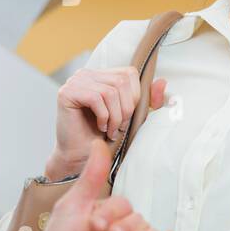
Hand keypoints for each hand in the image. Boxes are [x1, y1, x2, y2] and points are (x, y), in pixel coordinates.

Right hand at [45, 65, 167, 180]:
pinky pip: (96, 98)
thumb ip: (148, 100)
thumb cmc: (104, 137)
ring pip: (110, 91)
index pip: (129, 73)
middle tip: (119, 127)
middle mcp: (87, 74)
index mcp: (102, 75)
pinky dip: (103, 116)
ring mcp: (75, 81)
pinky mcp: (67, 92)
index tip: (127, 117)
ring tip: (110, 130)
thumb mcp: (133, 117)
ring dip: (115, 116)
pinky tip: (100, 127)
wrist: (80, 157)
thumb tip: (162, 82)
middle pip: (122, 81)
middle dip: (126, 109)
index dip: (135, 97)